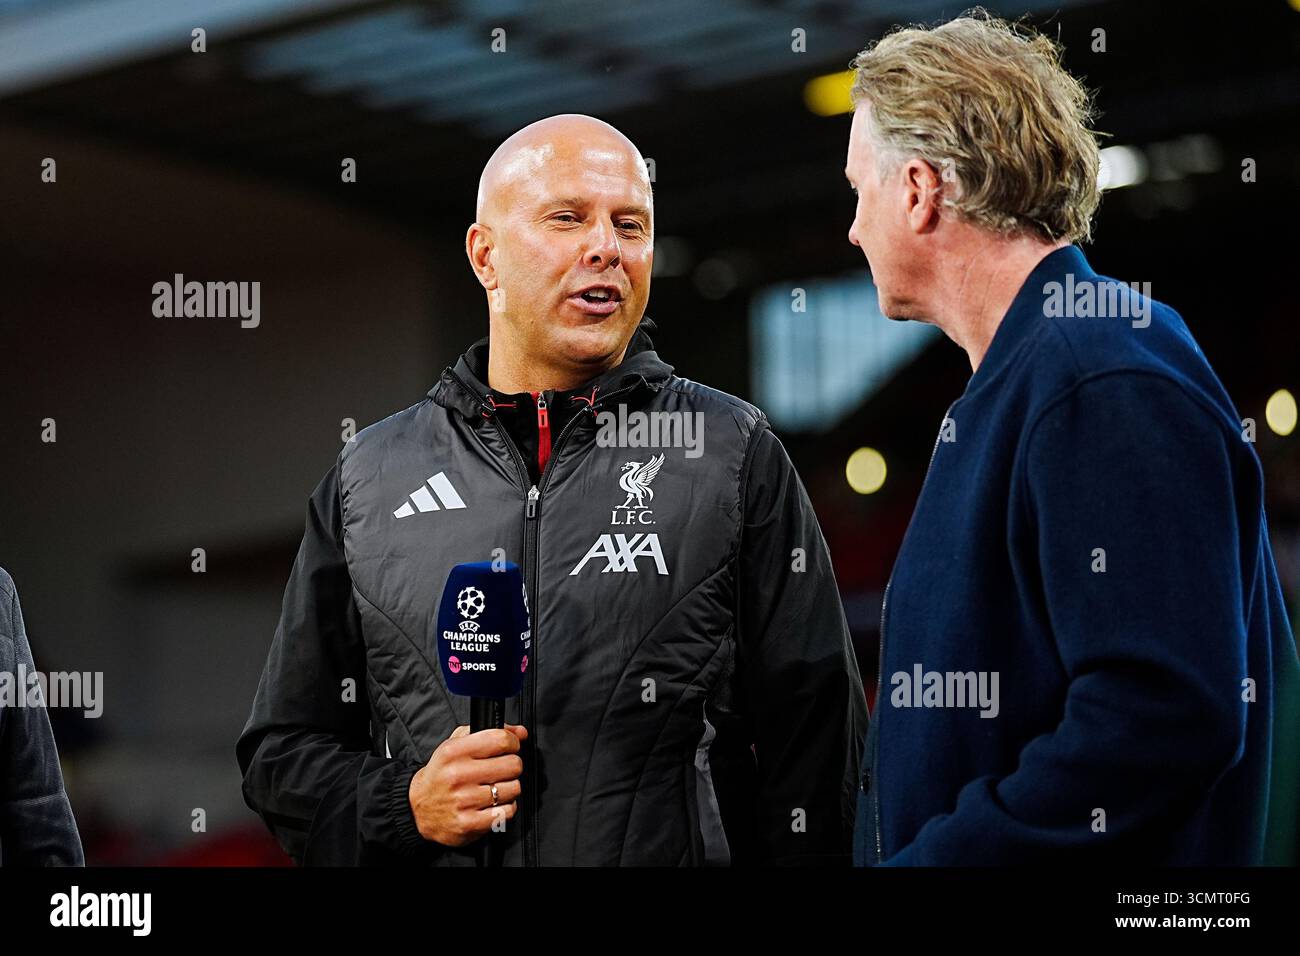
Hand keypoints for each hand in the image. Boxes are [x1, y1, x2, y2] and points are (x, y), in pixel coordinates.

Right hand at [408, 724, 527, 846]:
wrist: (417, 808)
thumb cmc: (441, 775)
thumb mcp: (456, 745)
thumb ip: (488, 733)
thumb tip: (520, 732)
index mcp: (454, 752)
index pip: (500, 740)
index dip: (512, 743)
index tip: (510, 747)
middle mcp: (458, 775)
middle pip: (512, 765)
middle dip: (512, 767)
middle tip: (502, 770)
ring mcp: (464, 800)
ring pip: (513, 789)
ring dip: (509, 789)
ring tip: (495, 789)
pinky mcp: (469, 823)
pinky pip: (507, 811)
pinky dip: (505, 808)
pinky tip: (493, 805)